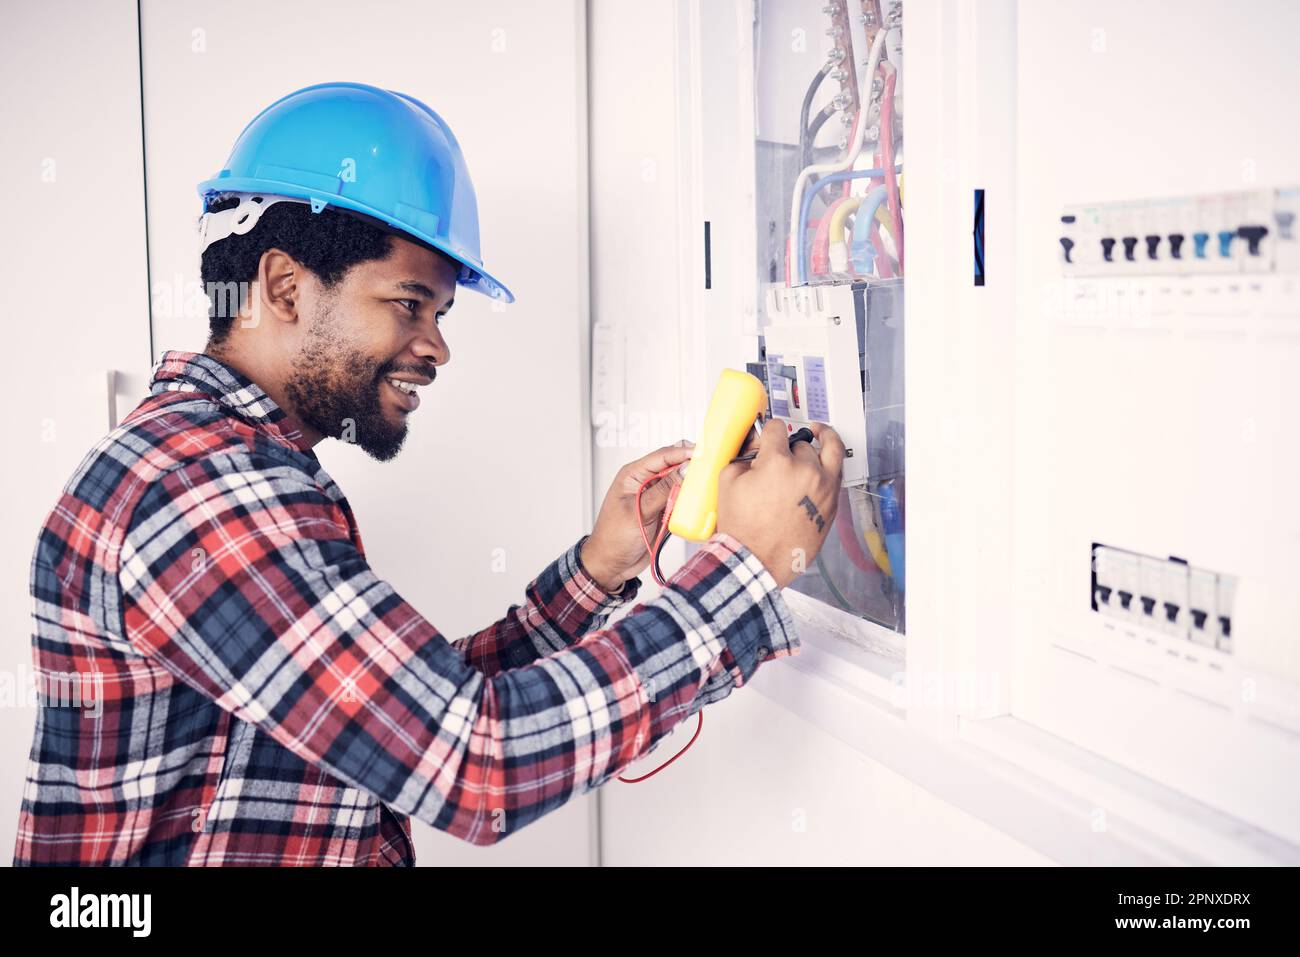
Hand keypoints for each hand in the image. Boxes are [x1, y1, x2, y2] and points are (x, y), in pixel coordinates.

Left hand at [581, 441, 693, 591]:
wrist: (612, 564)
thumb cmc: (613, 538)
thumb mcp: (638, 512)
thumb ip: (662, 491)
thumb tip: (684, 470)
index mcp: (633, 475)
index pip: (662, 456)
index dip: (683, 452)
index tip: (702, 453)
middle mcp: (645, 482)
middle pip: (674, 467)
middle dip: (691, 466)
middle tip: (710, 468)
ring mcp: (655, 497)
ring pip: (679, 483)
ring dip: (692, 485)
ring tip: (708, 484)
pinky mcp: (663, 511)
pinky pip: (681, 501)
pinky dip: (690, 502)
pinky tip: (700, 502)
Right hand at [716, 420, 844, 587]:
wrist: (756, 561)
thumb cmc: (743, 529)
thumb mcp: (728, 482)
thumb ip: (744, 455)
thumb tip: (756, 447)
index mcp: (778, 462)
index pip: (777, 428)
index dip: (769, 429)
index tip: (769, 434)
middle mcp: (806, 471)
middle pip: (801, 443)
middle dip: (789, 447)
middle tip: (779, 456)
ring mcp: (824, 489)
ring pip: (830, 452)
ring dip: (821, 443)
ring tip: (821, 434)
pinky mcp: (832, 505)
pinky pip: (837, 476)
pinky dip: (831, 466)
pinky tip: (823, 464)